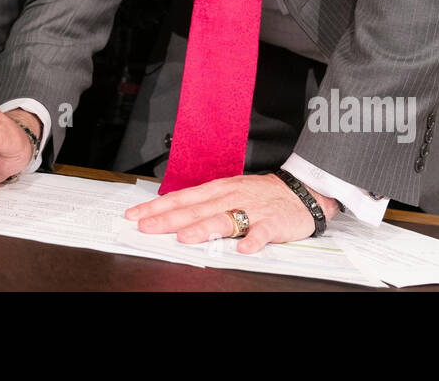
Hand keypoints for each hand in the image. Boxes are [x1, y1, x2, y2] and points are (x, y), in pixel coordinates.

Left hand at [125, 173, 339, 253]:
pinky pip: (262, 232)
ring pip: (223, 219)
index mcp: (218, 189)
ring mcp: (252, 209)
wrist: (302, 191)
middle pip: (195, 209)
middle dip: (168, 219)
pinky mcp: (274, 222)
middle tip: (146, 227)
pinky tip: (242, 249)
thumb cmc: (261, 194)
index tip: (135, 214)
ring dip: (202, 229)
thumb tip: (173, 216)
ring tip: (184, 238)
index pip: (182, 197)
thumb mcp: (229, 191)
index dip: (158, 206)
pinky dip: (253, 239)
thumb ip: (204, 204)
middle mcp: (230, 197)